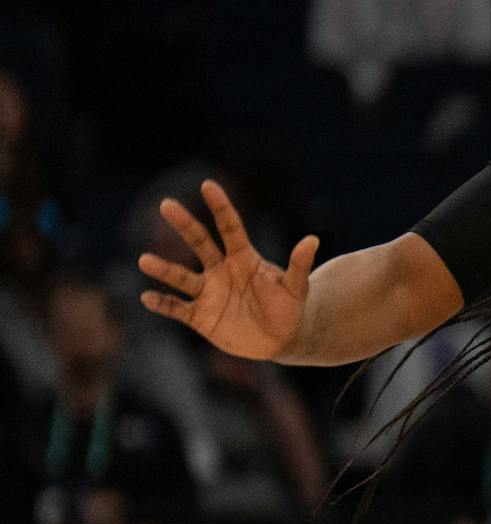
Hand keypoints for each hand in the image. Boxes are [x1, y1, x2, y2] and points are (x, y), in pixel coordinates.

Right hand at [136, 179, 319, 361]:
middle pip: (200, 243)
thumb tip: (313, 240)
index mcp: (243, 258)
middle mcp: (221, 270)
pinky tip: (147, 297)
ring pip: (182, 277)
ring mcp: (208, 292)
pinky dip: (162, 304)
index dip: (220, 207)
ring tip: (145, 260)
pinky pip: (177, 308)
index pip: (230, 227)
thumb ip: (299, 265)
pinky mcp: (200, 317)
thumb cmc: (289, 308)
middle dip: (184, 224)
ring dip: (164, 269)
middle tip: (166, 205)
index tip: (208, 185)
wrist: (280, 338)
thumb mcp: (297, 288)